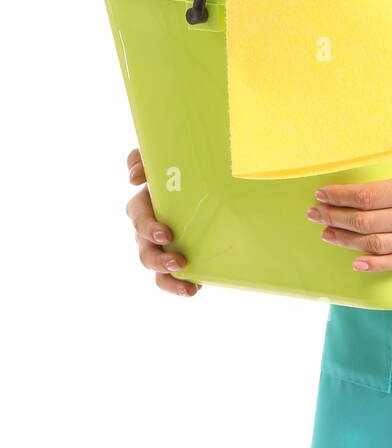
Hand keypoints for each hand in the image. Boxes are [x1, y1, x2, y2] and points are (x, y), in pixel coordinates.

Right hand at [125, 148, 200, 295]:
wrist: (202, 185)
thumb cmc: (176, 170)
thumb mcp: (159, 160)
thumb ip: (141, 159)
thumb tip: (134, 177)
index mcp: (144, 204)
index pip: (138, 215)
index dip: (148, 227)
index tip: (166, 235)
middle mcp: (147, 229)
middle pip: (144, 249)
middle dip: (158, 259)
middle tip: (178, 261)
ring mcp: (159, 246)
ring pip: (155, 267)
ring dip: (166, 277)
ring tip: (186, 283)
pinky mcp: (175, 258)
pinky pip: (169, 278)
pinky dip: (179, 286)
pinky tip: (193, 288)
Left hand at [305, 112, 391, 271]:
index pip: (368, 197)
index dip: (340, 196)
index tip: (321, 191)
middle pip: (367, 223)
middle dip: (334, 217)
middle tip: (313, 212)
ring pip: (379, 246)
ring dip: (347, 241)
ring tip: (326, 232)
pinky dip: (375, 264)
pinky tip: (356, 260)